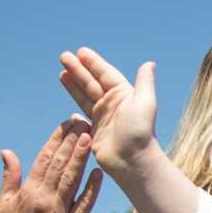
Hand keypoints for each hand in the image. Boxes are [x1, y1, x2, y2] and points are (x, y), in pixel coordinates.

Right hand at [0, 118, 102, 212]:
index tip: (67, 122)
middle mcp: (44, 199)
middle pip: (60, 164)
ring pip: (72, 179)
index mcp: (28, 192)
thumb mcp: (4, 204)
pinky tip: (99, 172)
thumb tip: (7, 151)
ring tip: (91, 137)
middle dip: (72, 140)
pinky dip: (92, 187)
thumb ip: (9, 177)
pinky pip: (84, 204)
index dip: (57, 139)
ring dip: (81, 157)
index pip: (45, 159)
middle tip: (84, 121)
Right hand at [59, 47, 160, 181]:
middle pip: (91, 82)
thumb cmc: (140, 132)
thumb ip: (144, 82)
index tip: (80, 51)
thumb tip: (150, 63)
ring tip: (61, 72)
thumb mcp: (145, 102)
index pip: (105, 73)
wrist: (133, 161)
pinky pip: (82, 112)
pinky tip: (67, 99)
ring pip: (84, 95)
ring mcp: (103, 116)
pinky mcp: (95, 130)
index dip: (93, 62)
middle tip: (63, 56)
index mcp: (124, 94)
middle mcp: (113, 104)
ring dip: (73, 83)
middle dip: (78, 69)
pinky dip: (75, 102)